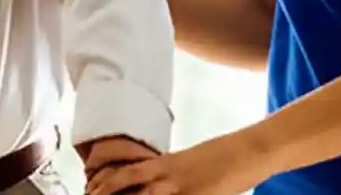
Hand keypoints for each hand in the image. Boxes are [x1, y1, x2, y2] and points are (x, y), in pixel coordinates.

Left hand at [85, 136, 264, 194]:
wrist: (249, 150)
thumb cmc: (220, 157)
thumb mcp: (187, 162)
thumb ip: (166, 171)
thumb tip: (147, 180)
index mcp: (163, 163)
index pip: (123, 174)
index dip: (103, 185)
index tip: (91, 190)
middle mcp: (166, 174)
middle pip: (124, 186)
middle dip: (106, 194)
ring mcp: (181, 188)